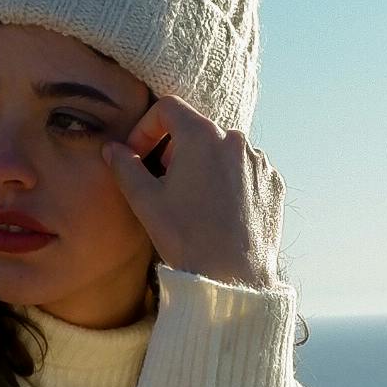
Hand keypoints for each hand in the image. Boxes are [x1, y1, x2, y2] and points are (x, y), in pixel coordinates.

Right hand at [100, 99, 283, 291]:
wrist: (233, 279)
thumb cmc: (187, 239)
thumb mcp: (146, 201)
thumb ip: (125, 166)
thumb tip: (113, 149)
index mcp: (203, 136)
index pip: (169, 108)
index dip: (146, 127)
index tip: (138, 154)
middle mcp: (236, 140)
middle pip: (197, 129)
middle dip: (174, 148)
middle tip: (161, 179)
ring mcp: (259, 162)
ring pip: (222, 150)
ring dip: (203, 165)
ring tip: (191, 200)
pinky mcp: (273, 183)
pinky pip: (245, 170)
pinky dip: (228, 181)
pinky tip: (217, 210)